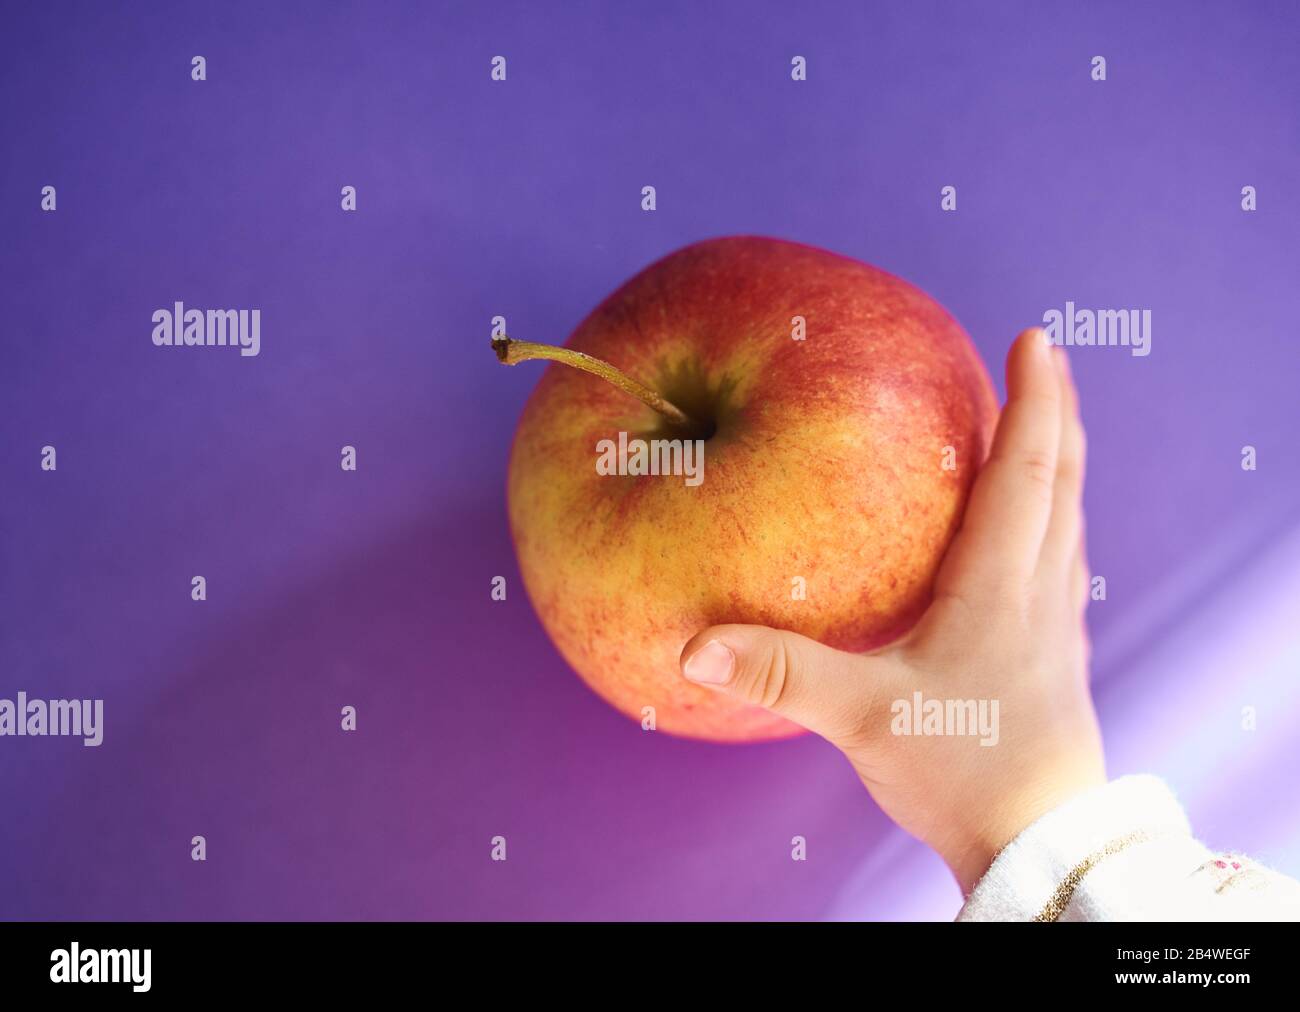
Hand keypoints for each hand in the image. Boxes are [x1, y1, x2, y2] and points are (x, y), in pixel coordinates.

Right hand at [679, 328, 1105, 892]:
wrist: (1039, 848)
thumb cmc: (964, 775)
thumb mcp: (863, 719)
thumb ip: (781, 674)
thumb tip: (695, 642)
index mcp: (1001, 586)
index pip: (1027, 470)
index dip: (1033, 399)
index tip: (1035, 337)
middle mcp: (1042, 591)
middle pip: (1063, 480)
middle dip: (1054, 411)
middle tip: (1041, 359)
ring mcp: (1056, 624)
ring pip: (1069, 517)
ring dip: (1057, 459)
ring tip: (1036, 422)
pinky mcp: (1054, 654)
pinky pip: (1059, 556)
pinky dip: (1049, 511)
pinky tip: (1024, 526)